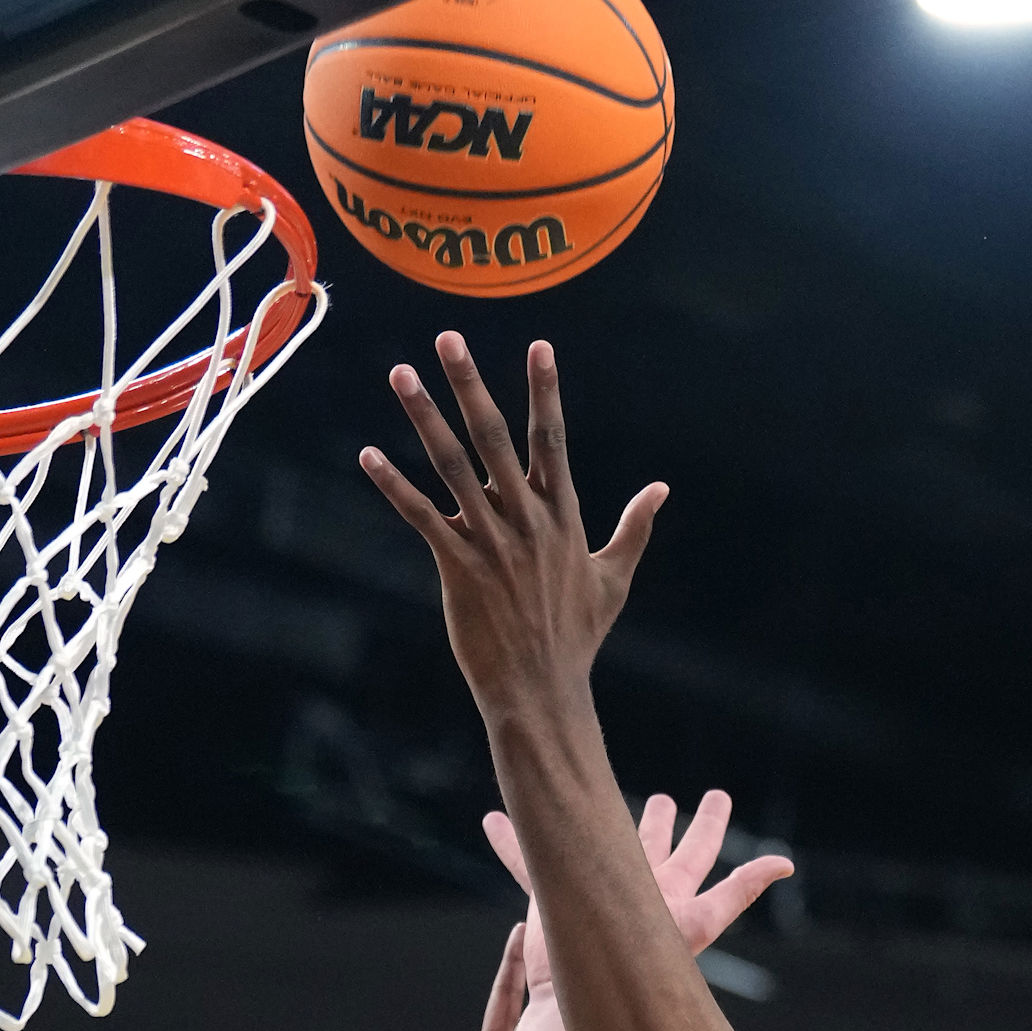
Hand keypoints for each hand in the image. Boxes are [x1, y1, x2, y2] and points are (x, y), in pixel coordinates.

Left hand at [359, 334, 662, 717]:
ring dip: (424, 418)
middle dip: (471, 385)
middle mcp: (526, 521)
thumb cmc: (578, 639)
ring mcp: (491, 543)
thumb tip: (661, 490)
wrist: (543, 692)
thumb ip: (634, 528)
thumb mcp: (613, 580)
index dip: (545, 392)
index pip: (551, 441)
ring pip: (453, 467)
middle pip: (495, 439)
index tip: (539, 346)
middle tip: (448, 338)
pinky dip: (394, 485)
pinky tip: (369, 454)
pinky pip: (422, 516)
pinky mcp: (459, 569)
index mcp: (562, 517)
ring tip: (401, 374)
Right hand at [487, 786, 792, 998]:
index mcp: (670, 889)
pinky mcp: (552, 897)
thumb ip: (742, 888)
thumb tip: (787, 863)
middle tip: (664, 800)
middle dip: (658, 821)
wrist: (590, 1000)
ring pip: (589, 842)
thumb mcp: (702, 919)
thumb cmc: (647, 966)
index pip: (699, 850)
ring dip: (587, 818)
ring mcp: (592, 888)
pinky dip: (510, 842)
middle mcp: (633, 885)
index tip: (717, 798)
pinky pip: (528, 863)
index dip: (710, 824)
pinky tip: (494, 820)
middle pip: (650, 844)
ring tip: (583, 794)